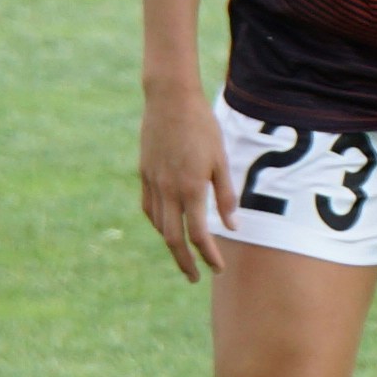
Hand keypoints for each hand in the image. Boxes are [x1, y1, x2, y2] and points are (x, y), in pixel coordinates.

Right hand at [138, 72, 231, 284]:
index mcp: (191, 188)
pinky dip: (158, 223)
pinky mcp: (144, 173)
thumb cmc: (202, 127)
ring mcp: (153, 183)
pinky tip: (166, 225)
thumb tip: (232, 227)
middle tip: (195, 277)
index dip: (209, 256)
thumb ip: (226, 195)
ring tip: (183, 256)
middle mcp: (169, 191)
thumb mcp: (221, 159)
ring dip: (170, 245)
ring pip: (158, 225)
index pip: (199, 235)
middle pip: (173, 238)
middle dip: (185, 262)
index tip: (217, 269)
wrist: (170, 99)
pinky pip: (149, 208)